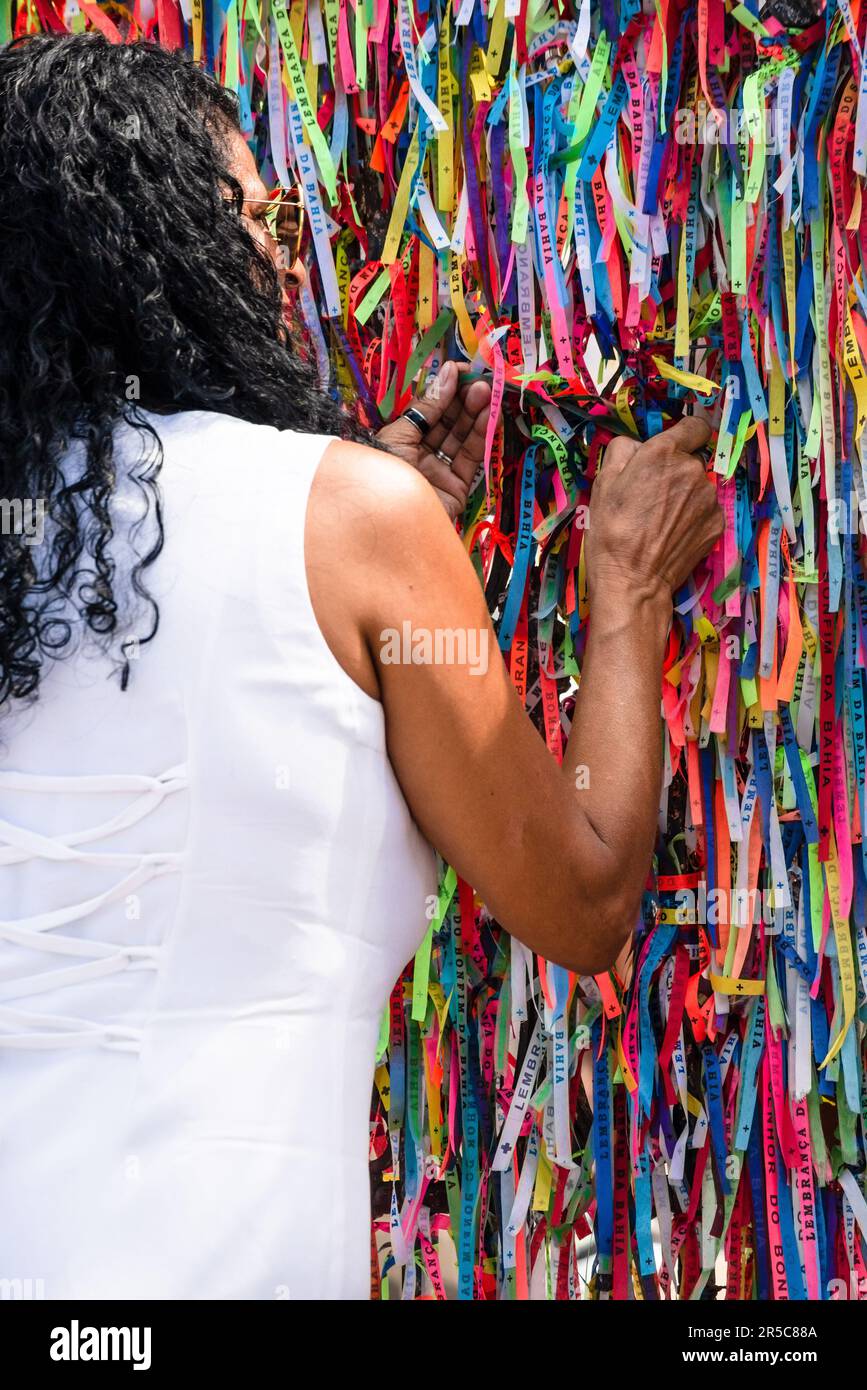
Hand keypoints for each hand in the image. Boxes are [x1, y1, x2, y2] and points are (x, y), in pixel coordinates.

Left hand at [375, 361, 492, 520]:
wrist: (386, 520)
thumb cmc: (382, 473)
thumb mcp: (398, 435)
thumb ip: (426, 407)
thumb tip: (447, 374)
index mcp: (399, 442)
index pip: (426, 412)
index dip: (443, 391)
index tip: (460, 371)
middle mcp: (419, 457)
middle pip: (446, 424)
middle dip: (463, 400)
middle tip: (479, 380)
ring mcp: (439, 474)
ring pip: (461, 439)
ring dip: (475, 414)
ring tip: (487, 392)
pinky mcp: (457, 491)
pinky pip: (471, 460)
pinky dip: (481, 437)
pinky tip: (489, 416)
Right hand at [584, 417, 723, 608]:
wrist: (633, 579)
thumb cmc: (611, 530)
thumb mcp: (603, 482)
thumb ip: (623, 450)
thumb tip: (638, 445)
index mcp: (664, 453)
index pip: (694, 426)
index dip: (684, 434)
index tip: (673, 448)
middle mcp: (693, 469)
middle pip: (692, 459)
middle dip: (675, 471)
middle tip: (652, 496)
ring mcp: (709, 498)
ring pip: (699, 486)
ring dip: (685, 495)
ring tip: (660, 520)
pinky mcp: (717, 523)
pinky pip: (706, 510)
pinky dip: (693, 518)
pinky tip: (673, 534)